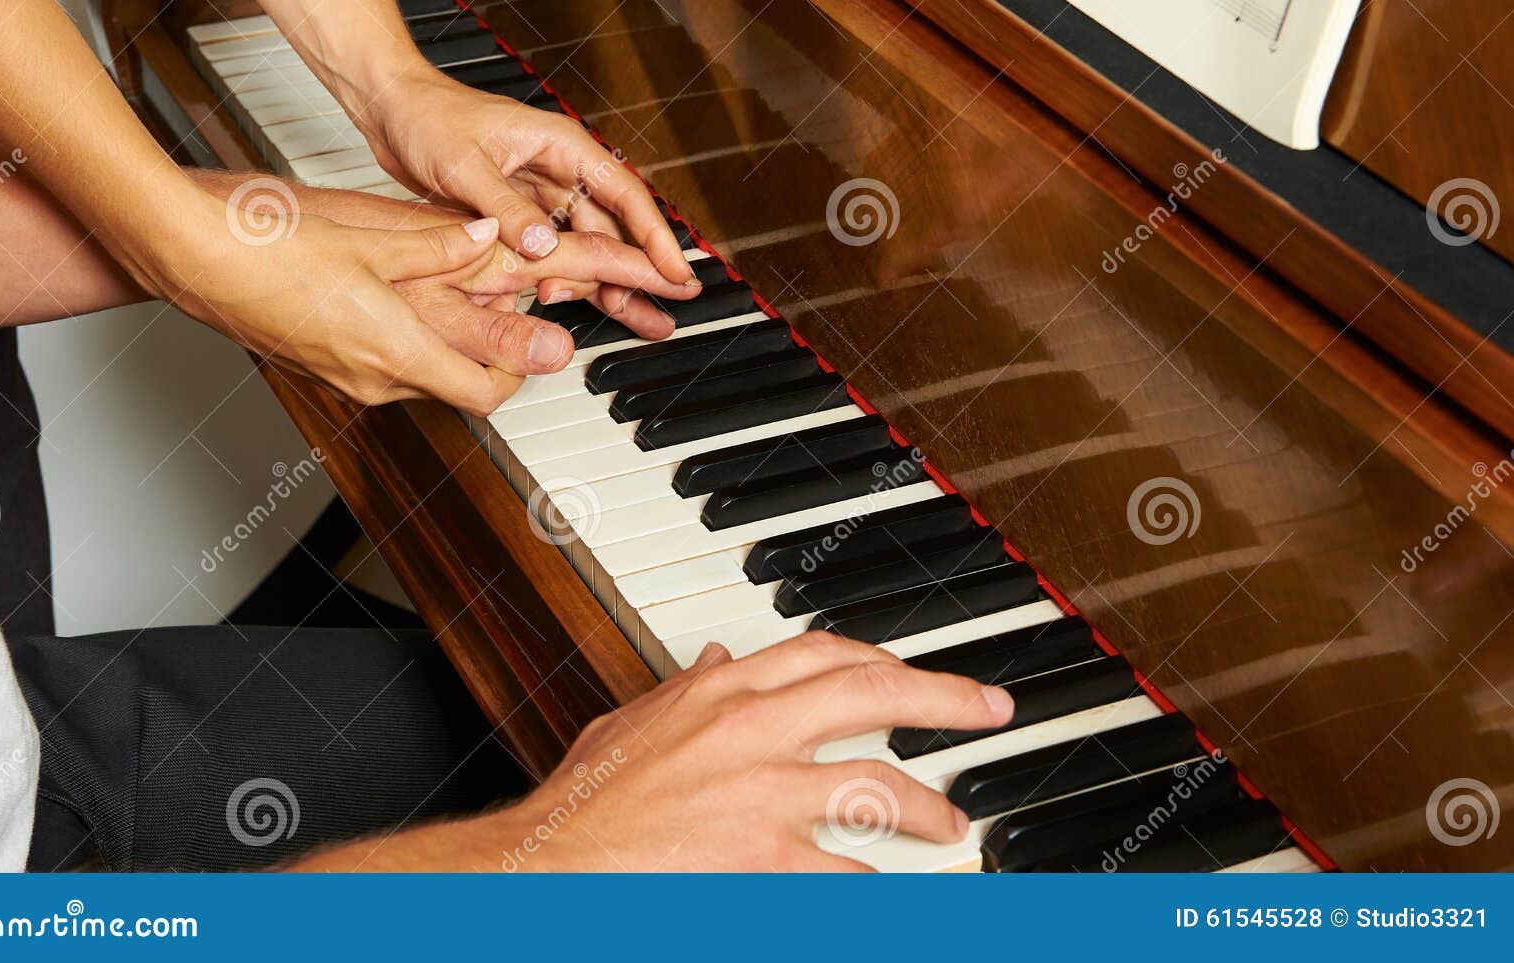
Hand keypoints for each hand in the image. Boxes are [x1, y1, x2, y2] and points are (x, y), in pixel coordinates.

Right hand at [166, 175, 700, 413]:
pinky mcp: (322, 364)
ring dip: (455, 347)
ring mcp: (343, 377)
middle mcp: (372, 378)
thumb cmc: (265, 245)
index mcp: (392, 350)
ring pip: (425, 376)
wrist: (187, 255)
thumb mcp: (370, 235)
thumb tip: (492, 237)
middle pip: (461, 388)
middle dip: (498, 356)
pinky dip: (414, 340)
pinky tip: (412, 300)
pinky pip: (386, 364)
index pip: (488, 391)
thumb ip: (439, 244)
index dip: (525, 367)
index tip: (546, 336)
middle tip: (523, 315)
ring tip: (476, 299)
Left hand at [357, 67, 697, 319]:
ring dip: (599, 280)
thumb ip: (507, 209)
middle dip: (637, 272)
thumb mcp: (466, 166)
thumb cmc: (427, 116)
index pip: (626, 195)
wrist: (390, 108)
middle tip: (661, 313)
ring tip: (623, 317)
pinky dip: (560, 274)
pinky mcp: (516, 212)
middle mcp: (559, 170)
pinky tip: (563, 300)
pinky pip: (551, 249)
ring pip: (585, 244)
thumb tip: (544, 248)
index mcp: (562, 146)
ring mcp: (539, 193)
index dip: (656, 238)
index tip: (676, 273)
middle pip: (613, 228)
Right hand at [499, 633, 1013, 871]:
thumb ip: (681, 689)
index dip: (883, 660)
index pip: (823, 652)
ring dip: (926, 808)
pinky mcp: (768, 861)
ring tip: (952, 825)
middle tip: (990, 709)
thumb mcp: (630, 723)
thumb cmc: (584, 805)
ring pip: (877, 787)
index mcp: (720, 693)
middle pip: (873, 694)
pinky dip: (875, 885)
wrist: (553, 866)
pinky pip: (848, 874)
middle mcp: (751, 731)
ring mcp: (764, 795)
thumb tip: (712, 657)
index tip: (914, 674)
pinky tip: (888, 891)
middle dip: (943, 700)